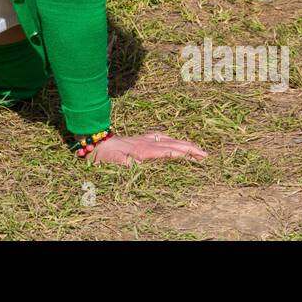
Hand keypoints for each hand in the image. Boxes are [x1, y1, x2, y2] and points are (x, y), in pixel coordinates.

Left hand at [85, 131, 207, 165]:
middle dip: (189, 149)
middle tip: (206, 155)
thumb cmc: (104, 156)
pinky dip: (171, 140)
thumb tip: (134, 163)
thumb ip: (125, 162)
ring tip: (197, 149)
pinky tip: (174, 142)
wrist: (95, 142)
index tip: (197, 156)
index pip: (167, 151)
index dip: (182, 154)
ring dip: (183, 144)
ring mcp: (144, 140)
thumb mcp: (113, 161)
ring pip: (168, 140)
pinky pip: (160, 138)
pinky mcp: (140, 139)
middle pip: (172, 145)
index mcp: (142, 150)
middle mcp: (146, 143)